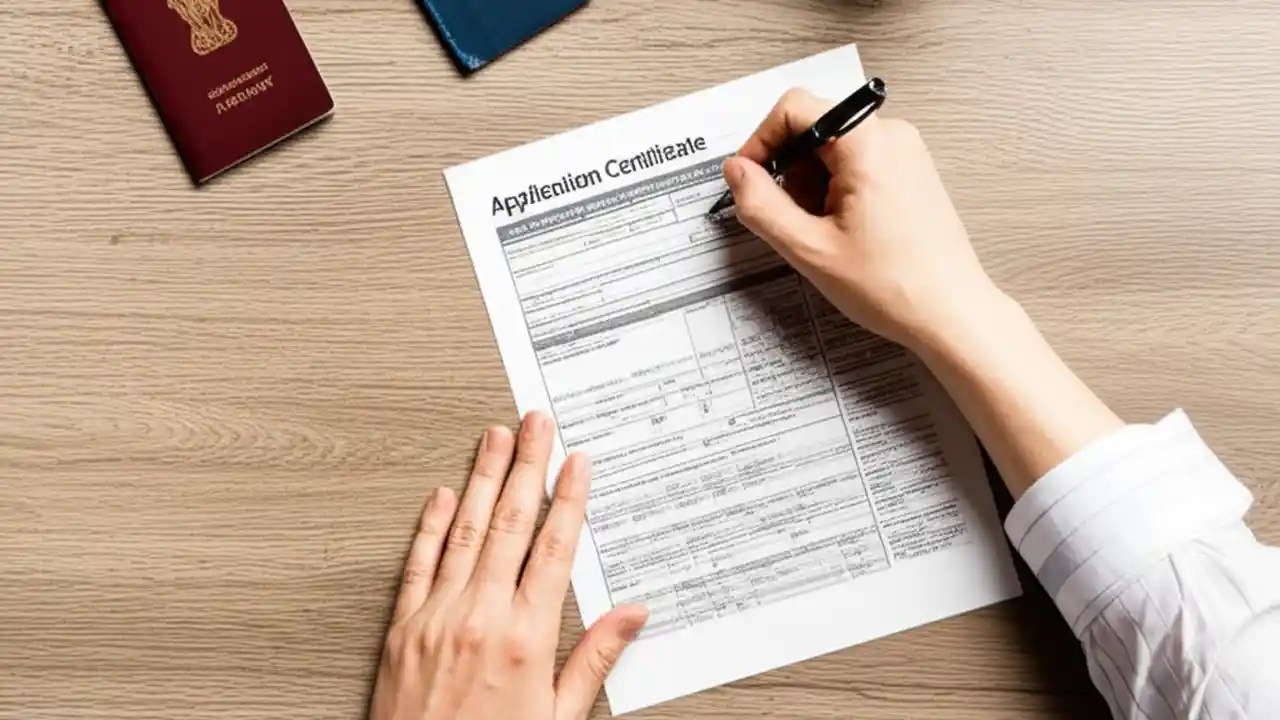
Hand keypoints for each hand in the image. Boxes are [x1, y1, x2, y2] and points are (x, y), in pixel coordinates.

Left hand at [370, 411, 647, 719]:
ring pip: (463, 532)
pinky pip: (417, 565)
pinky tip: (440, 496)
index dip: (568, 499)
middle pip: (509, 524)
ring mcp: (436, 620)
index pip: (554, 548)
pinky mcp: (401, 632)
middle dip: (526, 466)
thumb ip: (593, 659)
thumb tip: (632, 614)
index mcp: (525, 638)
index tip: (576, 463)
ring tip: (493, 438)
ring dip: (480, 479)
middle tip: (536, 425)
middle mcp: (480, 618)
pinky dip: (430, 527)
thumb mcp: (559, 717)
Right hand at [722, 88, 1011, 352]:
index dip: (761, 141)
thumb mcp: (809, 249)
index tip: (749, 179)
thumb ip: (761, 205)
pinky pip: (856, 165)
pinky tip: (843, 233)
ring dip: (812, 187)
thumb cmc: (894, 286)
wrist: (951, 314)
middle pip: (813, 128)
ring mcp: (904, 153)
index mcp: (868, 144)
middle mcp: (891, 136)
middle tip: (793, 220)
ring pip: (832, 150)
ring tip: (824, 234)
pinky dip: (835, 193)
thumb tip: (736, 172)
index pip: (794, 108)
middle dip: (790, 172)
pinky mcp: (909, 173)